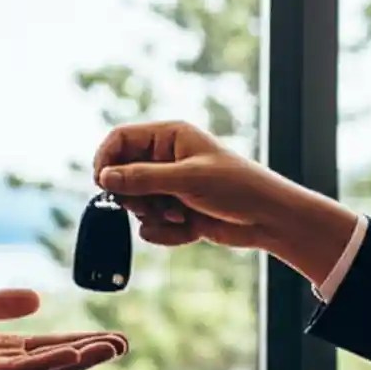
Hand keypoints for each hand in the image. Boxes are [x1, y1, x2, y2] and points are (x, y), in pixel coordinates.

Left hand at [0, 289, 126, 369]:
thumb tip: (38, 298)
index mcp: (1, 350)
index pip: (50, 345)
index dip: (81, 341)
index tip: (113, 336)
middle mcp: (0, 367)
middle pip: (54, 361)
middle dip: (88, 355)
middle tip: (123, 345)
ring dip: (75, 360)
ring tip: (106, 350)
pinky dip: (43, 364)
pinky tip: (68, 355)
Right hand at [92, 120, 358, 285]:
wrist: (268, 220)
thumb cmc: (235, 187)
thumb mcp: (186, 179)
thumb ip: (142, 177)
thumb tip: (104, 177)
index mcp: (169, 137)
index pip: (120, 139)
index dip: (106, 159)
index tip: (102, 183)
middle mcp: (166, 159)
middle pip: (122, 176)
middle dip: (135, 196)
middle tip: (153, 205)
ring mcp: (169, 187)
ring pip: (135, 205)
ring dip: (153, 216)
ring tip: (180, 216)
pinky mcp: (175, 213)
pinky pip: (150, 227)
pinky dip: (166, 233)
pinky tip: (190, 230)